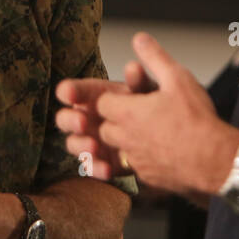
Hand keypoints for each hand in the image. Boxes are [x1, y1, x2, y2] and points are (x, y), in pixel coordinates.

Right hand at [55, 60, 155, 179]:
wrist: (172, 137)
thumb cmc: (157, 106)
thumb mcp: (150, 91)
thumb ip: (140, 81)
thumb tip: (134, 68)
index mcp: (97, 97)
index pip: (75, 91)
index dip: (69, 91)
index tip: (69, 93)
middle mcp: (90, 118)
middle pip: (66, 119)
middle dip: (70, 120)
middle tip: (82, 123)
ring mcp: (93, 141)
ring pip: (75, 144)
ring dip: (81, 146)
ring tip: (95, 147)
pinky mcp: (103, 162)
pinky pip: (93, 167)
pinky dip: (97, 169)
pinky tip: (107, 170)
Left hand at [80, 32, 238, 197]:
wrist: (215, 159)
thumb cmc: (197, 120)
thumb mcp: (178, 77)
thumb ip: (155, 57)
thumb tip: (140, 39)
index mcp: (128, 113)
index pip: (102, 104)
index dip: (113, 99)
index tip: (127, 98)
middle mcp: (126, 138)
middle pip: (105, 129)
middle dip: (115, 122)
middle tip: (136, 115)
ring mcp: (136, 160)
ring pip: (118, 151)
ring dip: (127, 142)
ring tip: (149, 134)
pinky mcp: (148, 178)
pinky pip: (135, 169)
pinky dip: (142, 161)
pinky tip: (160, 153)